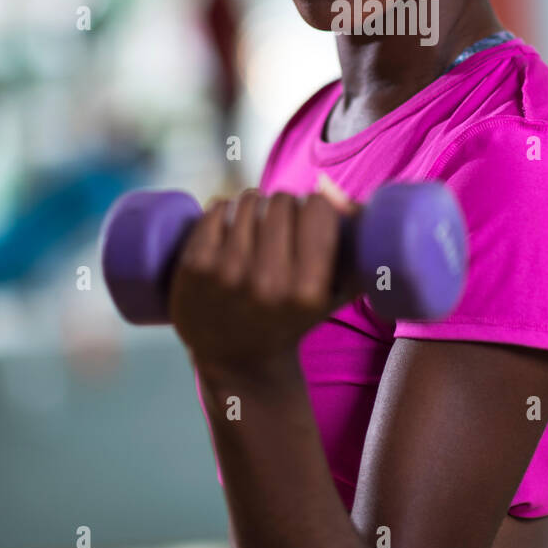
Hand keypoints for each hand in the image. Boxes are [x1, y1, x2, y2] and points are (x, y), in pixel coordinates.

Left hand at [168, 181, 358, 380]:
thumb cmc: (293, 317)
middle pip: (282, 201)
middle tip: (280, 225)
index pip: (317, 208)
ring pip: (247, 201)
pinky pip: (216, 209)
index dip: (315, 208)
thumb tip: (328, 186)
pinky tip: (231, 229)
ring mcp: (227, 274)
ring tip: (256, 227)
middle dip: (285, 206)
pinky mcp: (195, 267)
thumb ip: (351, 243)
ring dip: (255, 205)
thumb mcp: (333, 292)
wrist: (237, 361)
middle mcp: (267, 283)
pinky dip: (225, 211)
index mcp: (307, 291)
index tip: (309, 221)